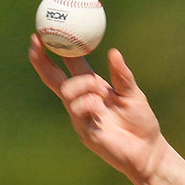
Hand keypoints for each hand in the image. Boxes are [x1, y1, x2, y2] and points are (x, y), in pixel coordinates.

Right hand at [27, 35, 169, 184]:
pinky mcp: (84, 131)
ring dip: (82, 86)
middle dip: (42, 60)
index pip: (68, 65)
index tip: (42, 32)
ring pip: (67, 92)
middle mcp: (82, 99)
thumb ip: (122, 75)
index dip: (55, 50)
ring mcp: (80, 116)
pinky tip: (100, 106)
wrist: (148, 151)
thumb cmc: (142, 122)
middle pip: (54, 78)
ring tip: (101, 93)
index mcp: (93, 87)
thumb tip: (113, 52)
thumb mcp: (134, 94)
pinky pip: (77, 111)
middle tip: (36, 42)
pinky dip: (88, 103)